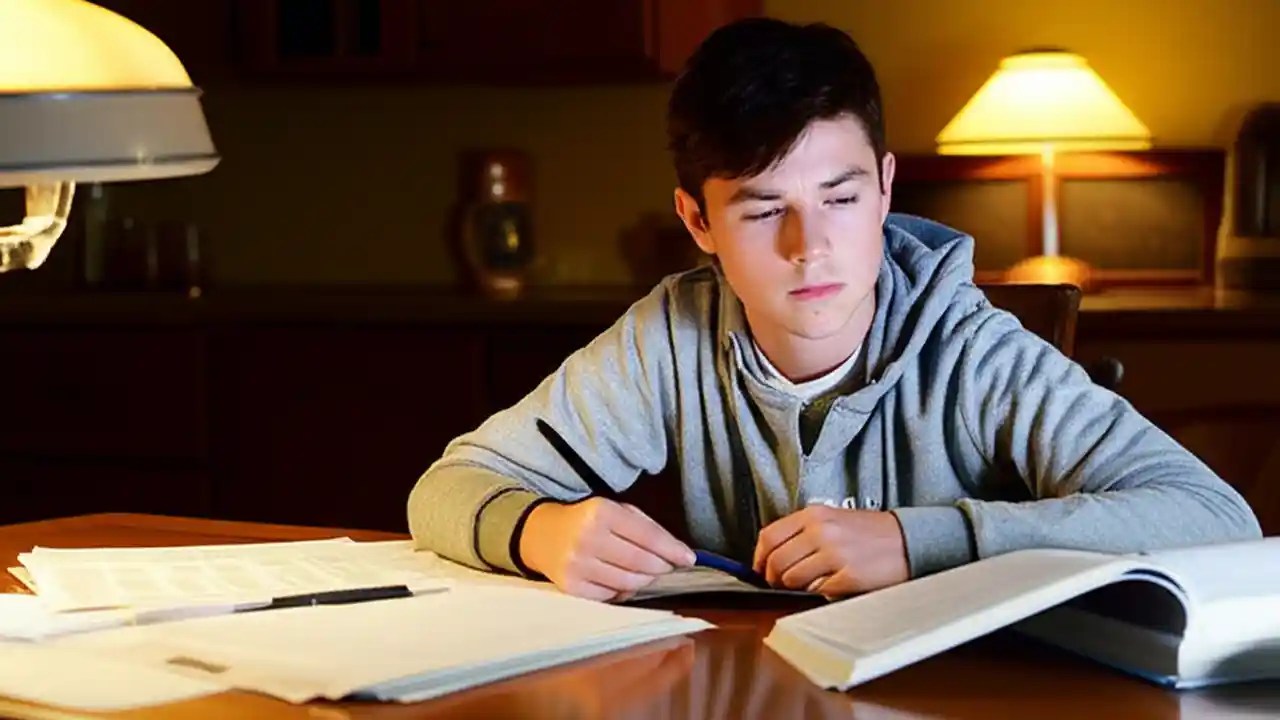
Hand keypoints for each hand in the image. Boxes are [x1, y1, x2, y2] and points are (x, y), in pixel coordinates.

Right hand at [518, 497, 695, 600]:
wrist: (541, 535)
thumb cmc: (586, 521)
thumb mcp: (613, 510)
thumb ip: (644, 526)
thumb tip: (678, 553)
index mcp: (600, 513)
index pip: (647, 535)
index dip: (672, 549)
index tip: (689, 558)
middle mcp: (588, 539)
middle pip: (641, 562)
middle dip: (662, 567)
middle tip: (668, 567)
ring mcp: (578, 566)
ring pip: (629, 582)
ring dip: (645, 580)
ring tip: (647, 573)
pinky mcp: (572, 588)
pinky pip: (611, 596)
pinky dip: (624, 590)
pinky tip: (623, 580)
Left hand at [752, 505, 908, 597]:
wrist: (907, 540)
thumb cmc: (868, 533)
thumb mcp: (831, 520)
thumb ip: (801, 534)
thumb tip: (770, 559)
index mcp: (813, 515)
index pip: (768, 537)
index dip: (758, 559)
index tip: (760, 570)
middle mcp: (820, 531)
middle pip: (776, 562)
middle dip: (774, 578)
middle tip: (782, 584)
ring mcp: (834, 554)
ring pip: (792, 579)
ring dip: (796, 587)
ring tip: (811, 583)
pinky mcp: (848, 576)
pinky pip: (817, 592)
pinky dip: (819, 593)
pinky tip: (830, 586)